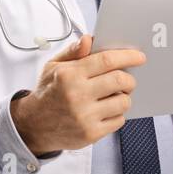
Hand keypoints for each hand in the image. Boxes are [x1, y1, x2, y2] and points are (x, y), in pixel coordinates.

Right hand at [10, 34, 145, 155]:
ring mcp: (85, 117)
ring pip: (123, 102)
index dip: (128, 56)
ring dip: (123, 98)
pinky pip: (119, 121)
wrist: (33, 126)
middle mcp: (77, 96)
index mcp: (69, 76)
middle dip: (129, 79)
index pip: (107, 61)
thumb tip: (89, 39)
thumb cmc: (47, 93)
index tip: (139, 57)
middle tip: (127, 79)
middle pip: (120, 81)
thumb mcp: (52, 67)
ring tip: (113, 96)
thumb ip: (72, 52)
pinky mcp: (91, 134)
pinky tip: (105, 111)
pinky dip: (117, 114)